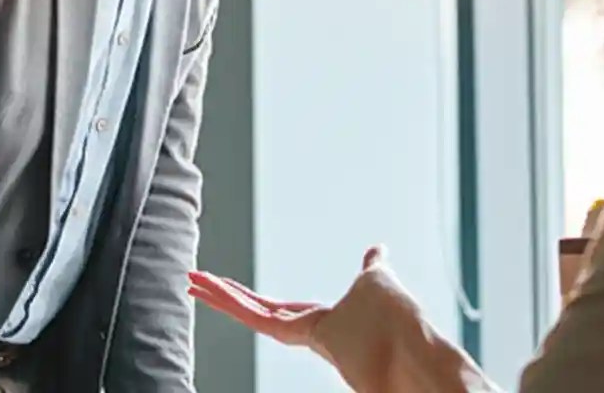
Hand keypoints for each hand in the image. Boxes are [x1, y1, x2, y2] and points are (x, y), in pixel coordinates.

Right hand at [188, 246, 391, 365]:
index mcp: (324, 322)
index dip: (253, 298)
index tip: (231, 288)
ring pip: (251, 314)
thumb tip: (376, 250)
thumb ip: (372, 267)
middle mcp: (309, 332)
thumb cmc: (400, 323)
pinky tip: (208, 289)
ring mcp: (302, 335)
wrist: (412, 353)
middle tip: (198, 283)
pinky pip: (257, 318)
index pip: (279, 309)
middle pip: (258, 311)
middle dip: (227, 297)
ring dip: (220, 296)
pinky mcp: (299, 335)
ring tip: (191, 281)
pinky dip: (231, 302)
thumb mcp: (378, 282)